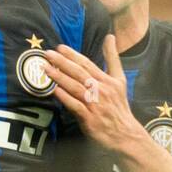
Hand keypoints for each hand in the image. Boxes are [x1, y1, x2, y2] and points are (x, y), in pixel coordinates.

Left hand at [43, 35, 145, 154]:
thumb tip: (110, 37)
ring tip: (46, 68)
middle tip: (48, 54)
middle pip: (80, 73)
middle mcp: (101, 90)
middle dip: (63, 62)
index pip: (87, 64)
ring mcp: (95, 104)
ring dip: (60, 77)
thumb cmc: (119, 106)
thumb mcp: (120, 79)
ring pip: (76, 87)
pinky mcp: (89, 118)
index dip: (73, 55)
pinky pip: (75, 105)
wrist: (125, 134)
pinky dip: (65, 97)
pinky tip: (54, 90)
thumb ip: (113, 58)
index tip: (60, 47)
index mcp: (107, 80)